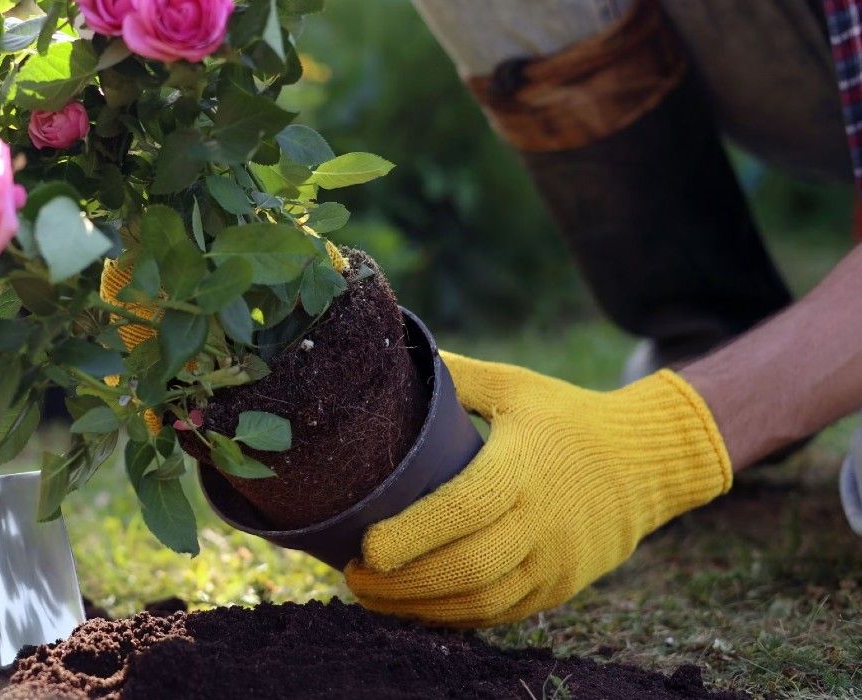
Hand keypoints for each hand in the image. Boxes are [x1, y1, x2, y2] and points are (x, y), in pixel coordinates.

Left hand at [344, 352, 732, 626]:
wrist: (648, 464)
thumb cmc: (568, 419)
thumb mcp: (517, 386)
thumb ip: (458, 376)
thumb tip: (394, 354)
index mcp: (524, 469)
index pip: (464, 510)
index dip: (412, 535)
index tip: (365, 548)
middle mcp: (542, 522)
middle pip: (467, 567)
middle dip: (403, 583)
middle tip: (353, 578)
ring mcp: (554, 562)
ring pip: (481, 601)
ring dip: (420, 608)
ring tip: (372, 597)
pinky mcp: (559, 587)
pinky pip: (500, 614)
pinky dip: (452, 617)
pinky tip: (414, 608)